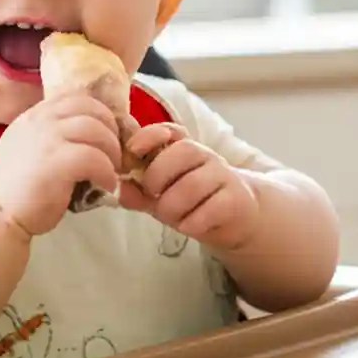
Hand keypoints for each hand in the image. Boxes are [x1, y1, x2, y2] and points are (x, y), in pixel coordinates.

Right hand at [0, 93, 121, 235]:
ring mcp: (49, 139)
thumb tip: (87, 139)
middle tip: (114, 153)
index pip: (76, 98)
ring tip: (112, 170)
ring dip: (112, 150)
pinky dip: (108, 172)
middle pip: (92, 109)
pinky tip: (107, 184)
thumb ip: (51, 136)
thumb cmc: (13, 188)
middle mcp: (41, 120)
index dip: (99, 113)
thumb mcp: (28, 148)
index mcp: (34, 115)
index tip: (106, 134)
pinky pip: (96, 158)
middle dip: (111, 129)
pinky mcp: (57, 162)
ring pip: (97, 129)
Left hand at [119, 124, 259, 250]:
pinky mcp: (237, 200)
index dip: (151, 135)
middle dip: (158, 177)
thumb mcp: (161, 197)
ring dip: (173, 207)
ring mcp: (224, 176)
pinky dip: (193, 222)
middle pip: (182, 152)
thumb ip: (138, 193)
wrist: (237, 218)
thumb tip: (120, 189)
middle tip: (153, 197)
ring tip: (172, 218)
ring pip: (193, 184)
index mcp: (185, 149)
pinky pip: (211, 208)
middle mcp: (206, 157)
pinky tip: (189, 226)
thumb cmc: (194, 203)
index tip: (134, 150)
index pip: (171, 130)